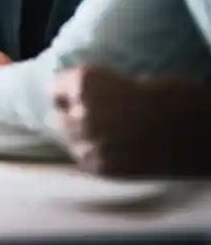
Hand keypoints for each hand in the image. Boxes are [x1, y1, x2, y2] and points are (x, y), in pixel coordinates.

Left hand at [52, 65, 207, 177]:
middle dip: (76, 117)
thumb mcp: (114, 78)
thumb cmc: (157, 96)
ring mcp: (88, 140)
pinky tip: (116, 149)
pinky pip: (84, 159)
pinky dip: (94, 155)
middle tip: (103, 119)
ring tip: (111, 135)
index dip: (69, 94)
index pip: (54, 90)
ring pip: (69, 140)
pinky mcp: (99, 166)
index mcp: (83, 81)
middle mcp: (80, 110)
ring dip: (83, 138)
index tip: (80, 98)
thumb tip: (58, 100)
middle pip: (59, 117)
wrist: (190, 129)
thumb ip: (82, 87)